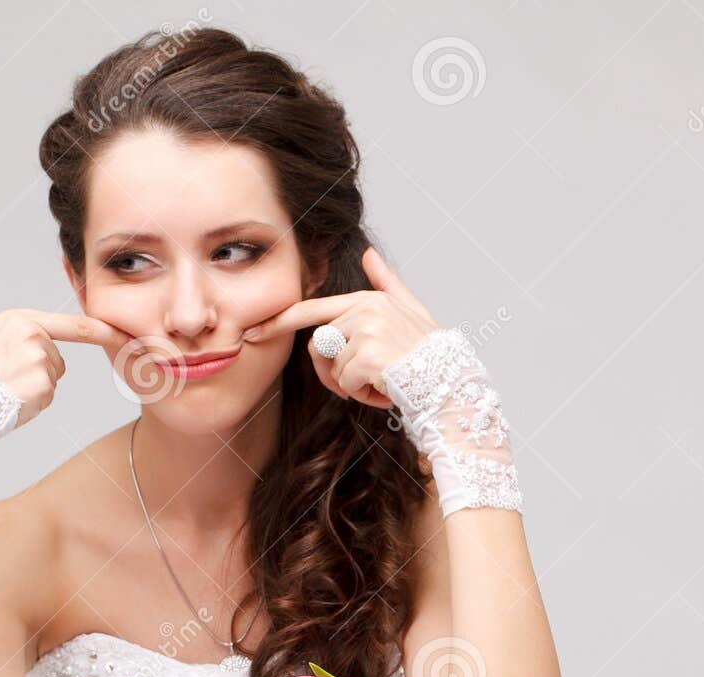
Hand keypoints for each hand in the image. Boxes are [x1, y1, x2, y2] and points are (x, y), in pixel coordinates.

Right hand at [0, 309, 130, 429]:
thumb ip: (22, 334)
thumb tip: (48, 344)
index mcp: (19, 319)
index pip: (71, 324)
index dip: (100, 330)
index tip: (124, 333)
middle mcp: (33, 334)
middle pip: (56, 357)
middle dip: (40, 370)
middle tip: (7, 378)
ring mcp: (40, 359)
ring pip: (52, 377)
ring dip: (35, 386)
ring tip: (6, 387)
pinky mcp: (43, 384)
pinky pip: (48, 396)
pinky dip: (34, 402)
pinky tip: (12, 398)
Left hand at [242, 247, 439, 408]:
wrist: (450, 381)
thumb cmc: (430, 352)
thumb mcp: (411, 310)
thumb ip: (387, 283)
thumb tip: (369, 254)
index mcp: (367, 299)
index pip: (313, 310)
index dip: (279, 322)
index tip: (253, 332)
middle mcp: (364, 309)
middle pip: (319, 348)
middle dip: (333, 375)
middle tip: (360, 386)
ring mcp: (365, 330)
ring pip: (333, 369)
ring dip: (352, 387)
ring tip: (381, 385)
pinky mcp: (367, 354)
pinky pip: (346, 382)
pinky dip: (363, 396)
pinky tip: (386, 392)